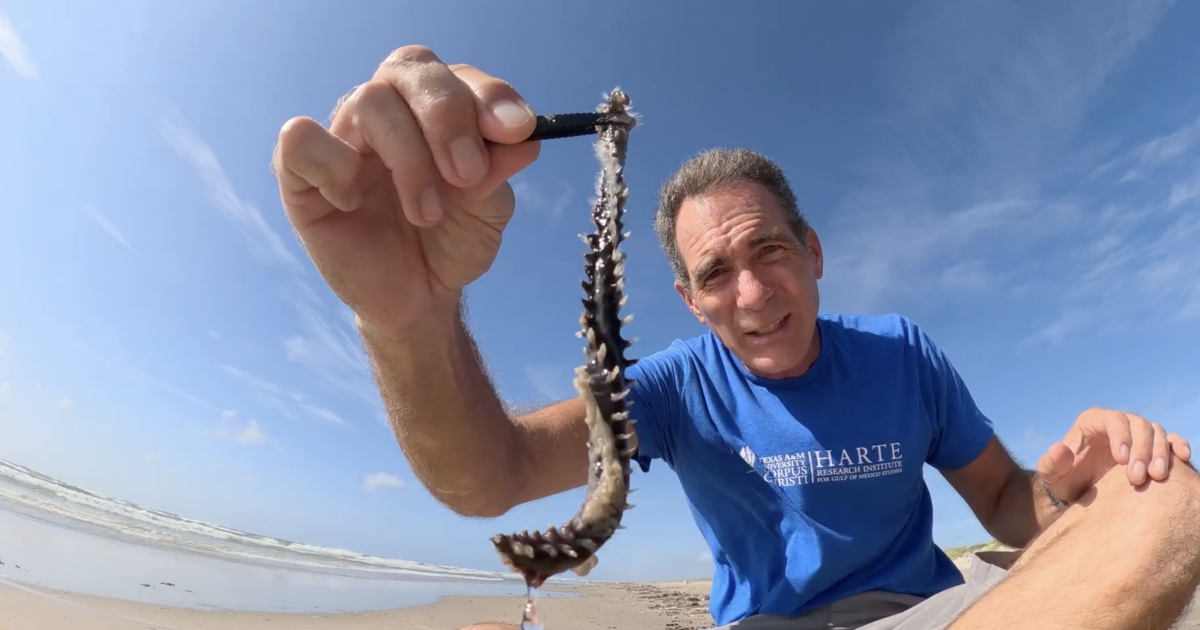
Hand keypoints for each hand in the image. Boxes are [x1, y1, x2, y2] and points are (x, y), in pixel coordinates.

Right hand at [270, 45, 540, 337]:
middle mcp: (388, 111)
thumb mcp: (487, 212)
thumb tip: (521, 139)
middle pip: (408, 68)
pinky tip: (353, 204)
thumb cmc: (450, 243)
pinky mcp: (300, 174)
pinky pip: (301, 140)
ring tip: (427, 214)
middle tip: (467, 174)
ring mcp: (343, 138)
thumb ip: (498, 172)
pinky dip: (333, 166)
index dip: (488, 95)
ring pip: (369, 101)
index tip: (516, 131)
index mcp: (434, 110)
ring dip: (409, 159)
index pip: (457, 76)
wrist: (416, 299)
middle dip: (447, 115)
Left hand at [1038, 407, 1191, 503]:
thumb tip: (1058, 449)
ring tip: (1156, 477)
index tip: (1121, 460)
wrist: (1081, 494)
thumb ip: (1051, 463)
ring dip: (1160, 453)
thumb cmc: (1064, 480)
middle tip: (1137, 478)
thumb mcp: (1051, 475)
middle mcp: (1117, 424)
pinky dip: (1178, 446)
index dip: (1120, 435)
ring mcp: (1136, 435)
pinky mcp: (1151, 449)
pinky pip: (1170, 441)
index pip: (1112, 419)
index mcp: (1092, 422)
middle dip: (1141, 450)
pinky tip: (1183, 458)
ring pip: (1156, 432)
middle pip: (1138, 425)